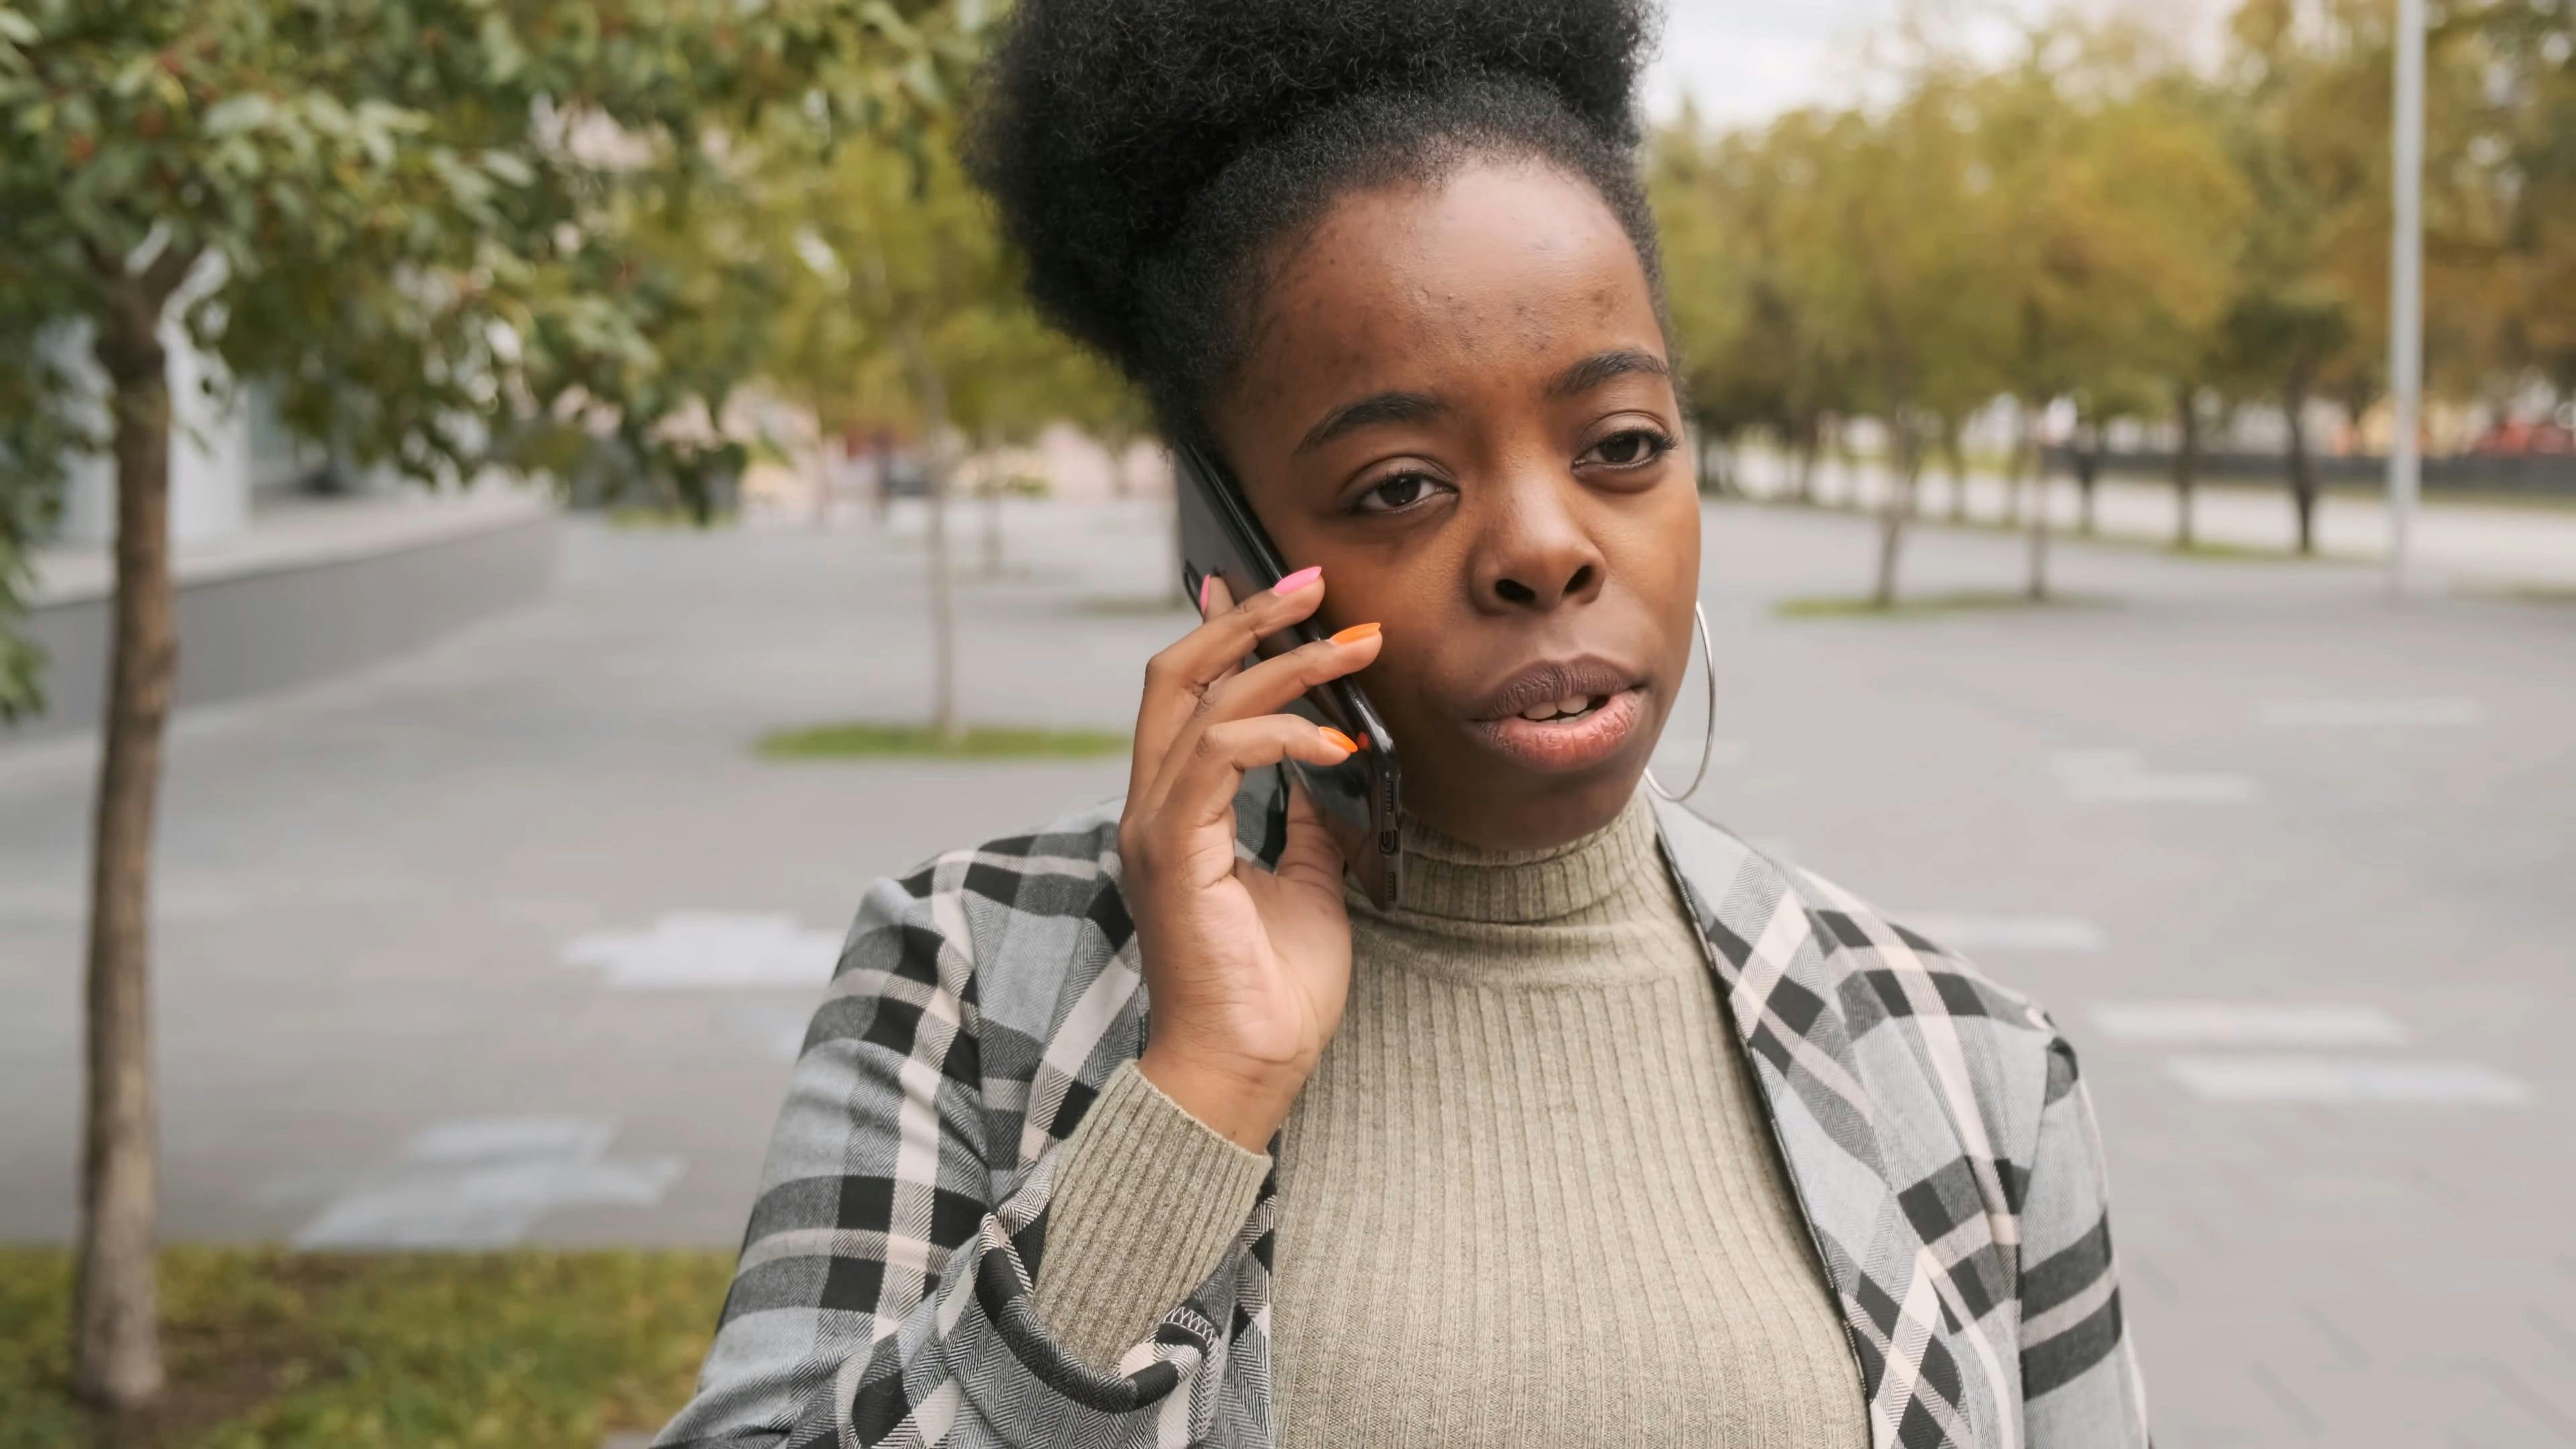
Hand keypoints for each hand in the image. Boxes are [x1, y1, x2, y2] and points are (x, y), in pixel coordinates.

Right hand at [1118, 569, 1383, 1151]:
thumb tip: (1329, 773)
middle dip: (1248, 617)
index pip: (1185, 694)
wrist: (1247, 1070)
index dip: (1223, 631)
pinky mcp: (1173, 851)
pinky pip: (1221, 755)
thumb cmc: (1273, 994)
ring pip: (1204, 700)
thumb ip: (1304, 822)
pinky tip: (1335, 745)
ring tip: (1355, 647)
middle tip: (1314, 583)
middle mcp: (1152, 808)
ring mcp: (1155, 827)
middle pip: (1178, 673)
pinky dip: (1281, 735)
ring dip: (1284, 662)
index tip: (1274, 587)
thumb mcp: (1308, 884)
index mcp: (1176, 812)